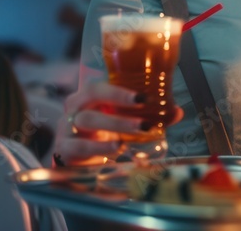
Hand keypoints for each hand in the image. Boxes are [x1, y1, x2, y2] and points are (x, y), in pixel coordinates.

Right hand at [53, 81, 183, 164]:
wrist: (75, 156)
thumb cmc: (102, 131)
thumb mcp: (122, 120)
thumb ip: (148, 115)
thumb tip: (177, 112)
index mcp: (89, 95)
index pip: (100, 86)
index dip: (121, 91)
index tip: (144, 98)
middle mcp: (75, 106)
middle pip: (92, 100)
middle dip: (120, 112)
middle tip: (145, 124)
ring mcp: (67, 126)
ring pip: (86, 121)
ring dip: (111, 130)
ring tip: (128, 141)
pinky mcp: (63, 147)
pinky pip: (79, 145)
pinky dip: (98, 148)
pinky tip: (114, 150)